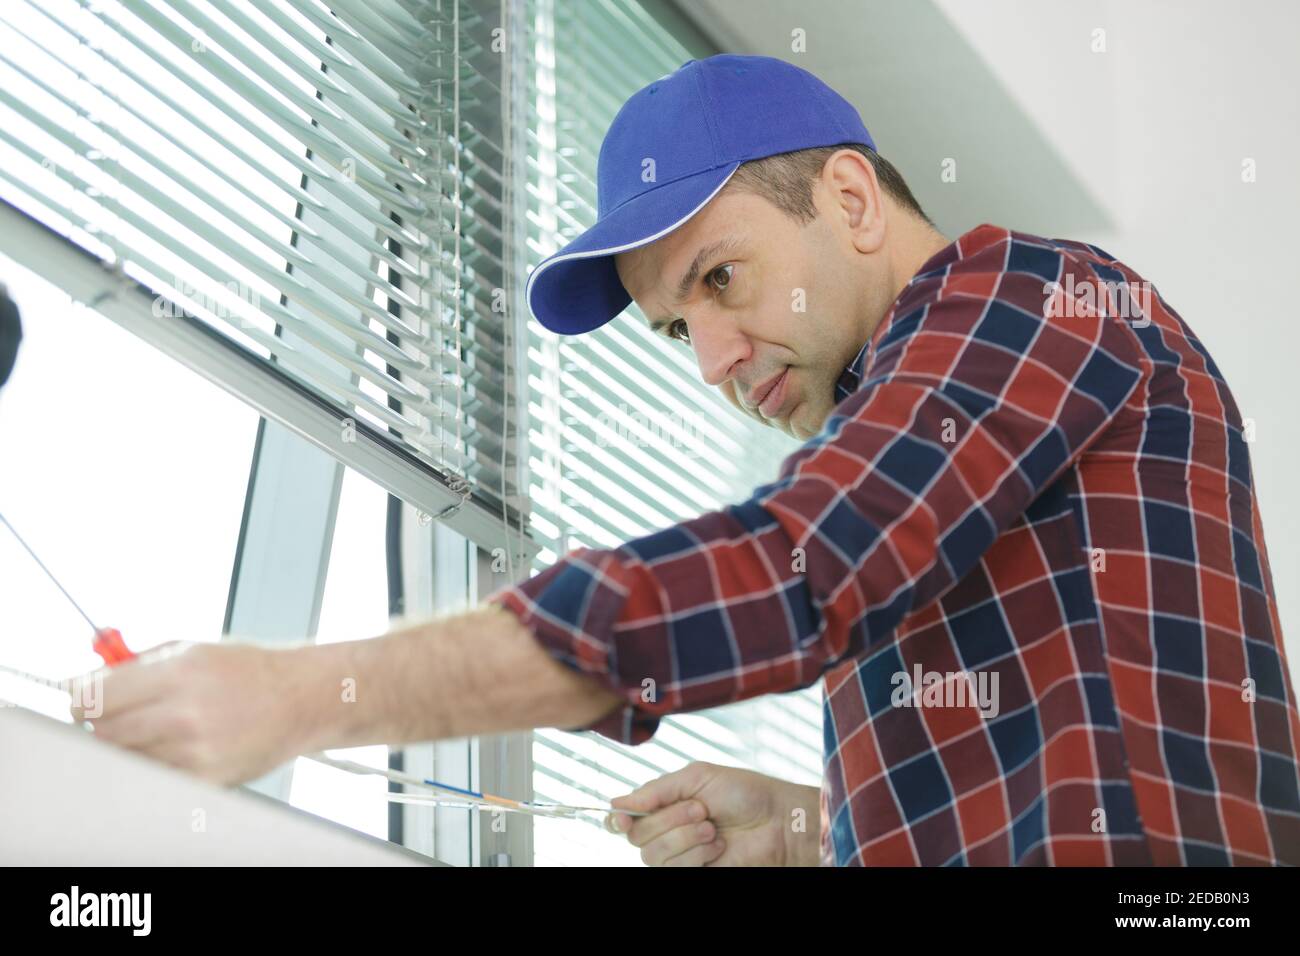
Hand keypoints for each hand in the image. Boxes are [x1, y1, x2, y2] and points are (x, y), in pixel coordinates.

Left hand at [68, 640, 308, 785]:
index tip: (82, 699)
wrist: (303, 700)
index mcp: (179, 671)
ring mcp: (195, 750)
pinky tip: (174, 747)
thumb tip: (88, 683)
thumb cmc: (251, 671)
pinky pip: (155, 778)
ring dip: (128, 746)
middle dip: (100, 724)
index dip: (81, 698)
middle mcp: (184, 712)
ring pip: (125, 759)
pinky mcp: (206, 779)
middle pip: (103, 733)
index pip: (94, 696)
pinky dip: (154, 765)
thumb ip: (139, 665)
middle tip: (114, 717)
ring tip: (153, 729)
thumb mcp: (194, 649)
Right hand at [607, 762, 820, 865]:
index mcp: (665, 804)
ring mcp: (680, 854)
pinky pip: (675, 870)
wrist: (776, 821)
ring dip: (685, 838)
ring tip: (712, 828)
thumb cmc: (744, 793)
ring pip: (653, 856)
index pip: (624, 818)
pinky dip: (696, 855)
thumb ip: (656, 790)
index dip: (619, 819)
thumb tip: (616, 804)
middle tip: (701, 810)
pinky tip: (718, 847)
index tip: (624, 818)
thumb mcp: (697, 778)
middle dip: (669, 821)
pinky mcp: (694, 872)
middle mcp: (667, 831)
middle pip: (637, 837)